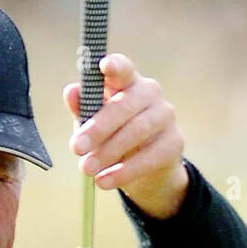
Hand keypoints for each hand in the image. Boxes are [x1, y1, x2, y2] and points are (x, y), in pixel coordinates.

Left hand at [64, 53, 187, 218]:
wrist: (139, 170)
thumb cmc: (110, 136)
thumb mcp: (91, 123)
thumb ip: (83, 108)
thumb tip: (71, 92)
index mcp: (127, 82)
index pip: (122, 68)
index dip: (115, 66)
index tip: (103, 66)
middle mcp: (150, 93)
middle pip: (124, 105)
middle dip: (98, 128)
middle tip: (76, 148)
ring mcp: (165, 116)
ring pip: (136, 131)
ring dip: (108, 152)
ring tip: (86, 169)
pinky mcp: (174, 143)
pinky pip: (148, 157)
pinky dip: (123, 171)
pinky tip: (103, 181)